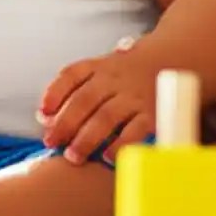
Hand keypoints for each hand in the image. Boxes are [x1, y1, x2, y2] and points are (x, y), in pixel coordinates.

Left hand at [39, 51, 158, 164]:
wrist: (173, 57)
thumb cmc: (127, 73)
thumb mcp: (102, 69)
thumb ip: (73, 89)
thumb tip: (44, 115)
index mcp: (99, 66)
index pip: (72, 74)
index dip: (54, 93)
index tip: (42, 113)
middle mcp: (115, 79)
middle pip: (85, 99)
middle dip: (65, 123)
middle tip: (51, 142)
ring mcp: (133, 96)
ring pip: (106, 116)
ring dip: (87, 138)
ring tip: (73, 157)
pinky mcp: (152, 113)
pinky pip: (135, 129)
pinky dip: (120, 144)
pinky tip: (107, 158)